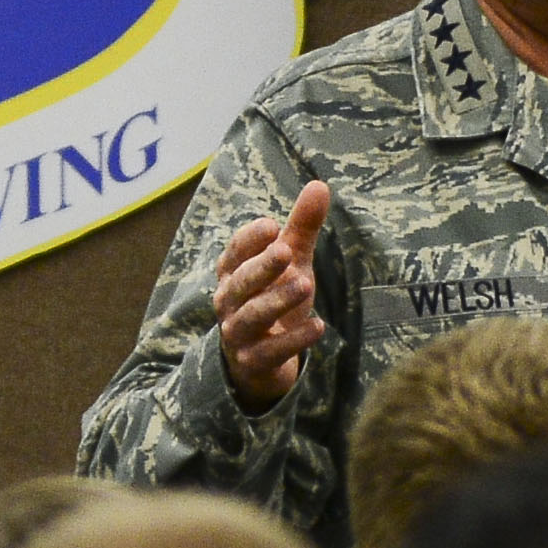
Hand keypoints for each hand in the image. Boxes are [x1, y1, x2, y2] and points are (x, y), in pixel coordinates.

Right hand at [214, 182, 333, 405]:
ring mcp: (237, 334)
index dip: (249, 240)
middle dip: (261, 267)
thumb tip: (319, 184)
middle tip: (285, 251)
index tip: (271, 225)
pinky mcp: (252, 362)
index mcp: (232, 274)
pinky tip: (318, 327)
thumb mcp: (290, 264)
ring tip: (305, 284)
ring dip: (277, 300)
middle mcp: (228, 302)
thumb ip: (300, 228)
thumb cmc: (272, 300)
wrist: (260, 363)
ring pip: (252, 316)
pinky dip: (293, 340)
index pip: (234, 253)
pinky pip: (269, 352)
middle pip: (239, 283)